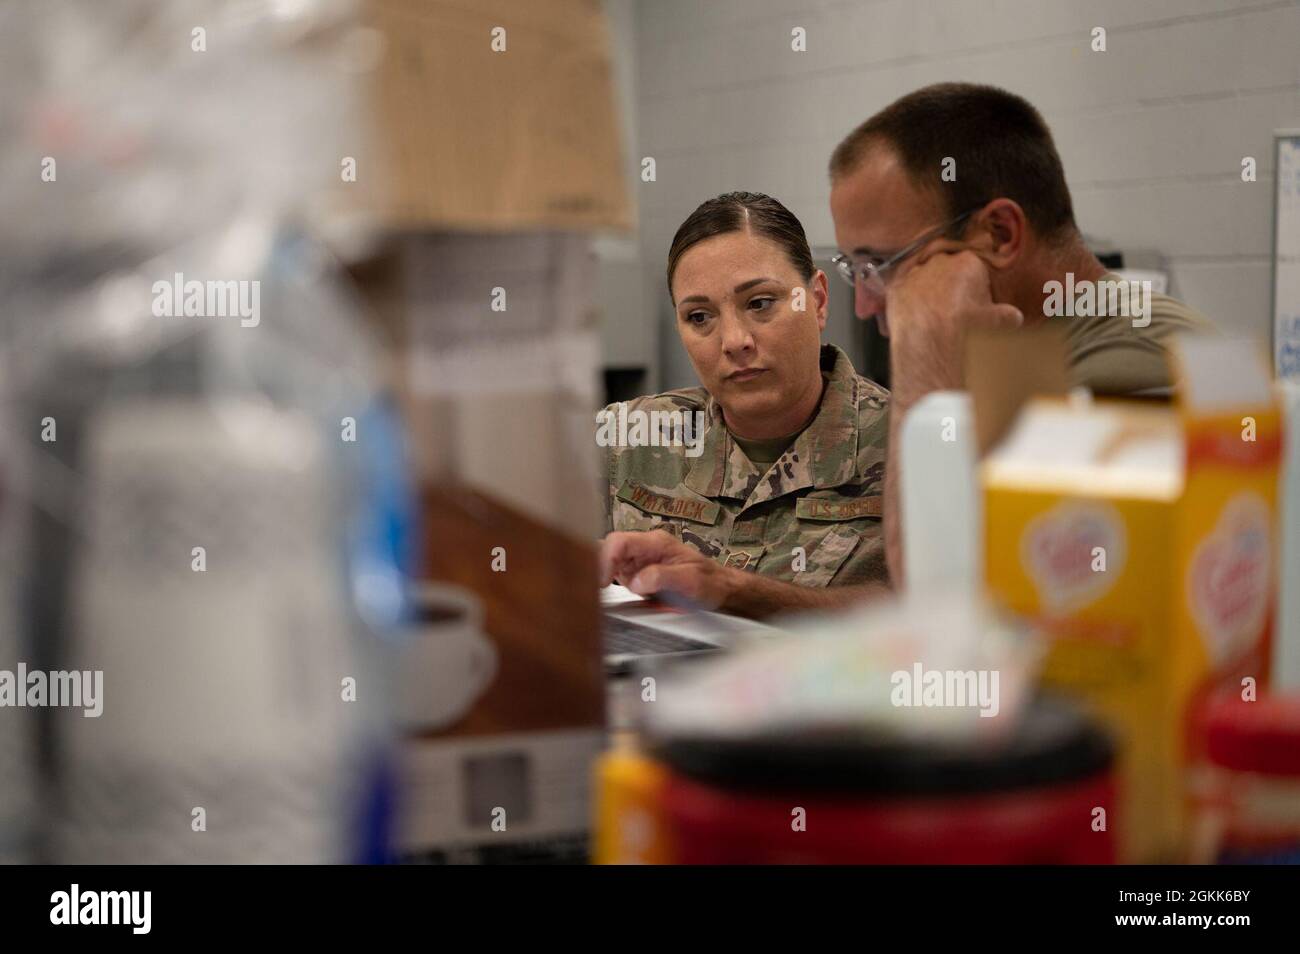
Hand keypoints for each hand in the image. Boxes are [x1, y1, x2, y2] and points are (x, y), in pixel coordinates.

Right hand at [598, 530, 736, 609]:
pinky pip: (615, 575)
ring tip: (599, 597)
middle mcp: (644, 549)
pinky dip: (608, 584)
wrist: (719, 589)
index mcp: (656, 543)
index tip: (600, 582)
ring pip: (607, 563)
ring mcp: (639, 561)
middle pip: (607, 549)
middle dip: (597, 568)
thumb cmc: (709, 582)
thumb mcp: (690, 580)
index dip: (604, 559)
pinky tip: (607, 596)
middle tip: (594, 591)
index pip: (619, 542)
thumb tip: (634, 581)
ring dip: (601, 578)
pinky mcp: (637, 575)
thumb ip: (661, 577)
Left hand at [886, 250, 1023, 391]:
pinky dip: (906, 298)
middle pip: (948, 269)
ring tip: (932, 316)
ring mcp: (915, 273)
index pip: (976, 269)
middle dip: (951, 286)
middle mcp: (940, 262)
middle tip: (954, 309)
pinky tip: (913, 314)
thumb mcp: (998, 323)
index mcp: (969, 263)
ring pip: (923, 277)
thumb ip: (1006, 314)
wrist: (930, 345)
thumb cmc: (964, 330)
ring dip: (927, 291)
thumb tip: (1013, 317)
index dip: (977, 288)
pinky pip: (901, 288)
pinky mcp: (895, 288)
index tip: (976, 303)